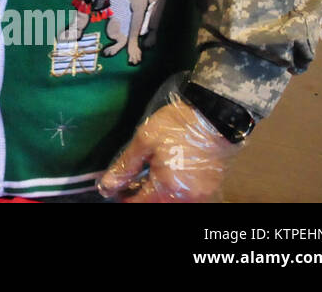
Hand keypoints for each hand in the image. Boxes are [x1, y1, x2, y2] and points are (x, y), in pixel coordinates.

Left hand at [98, 93, 242, 202]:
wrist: (213, 117)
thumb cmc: (176, 126)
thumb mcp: (144, 141)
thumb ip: (125, 166)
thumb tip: (108, 184)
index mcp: (168, 188)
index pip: (138, 204)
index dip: (124, 196)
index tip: (117, 186)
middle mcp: (186, 198)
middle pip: (156, 204)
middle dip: (141, 195)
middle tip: (133, 178)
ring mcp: (201, 195)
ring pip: (171, 202)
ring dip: (158, 193)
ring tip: (151, 173)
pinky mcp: (210, 189)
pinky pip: (186, 196)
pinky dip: (173, 189)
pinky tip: (168, 173)